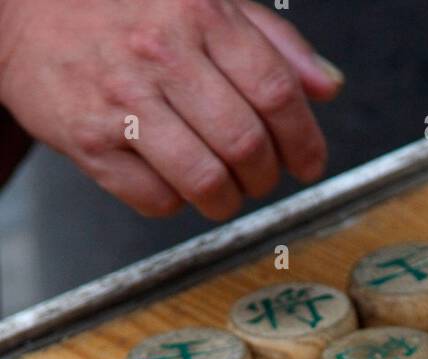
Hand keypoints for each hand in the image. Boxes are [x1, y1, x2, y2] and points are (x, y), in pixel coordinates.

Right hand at [0, 0, 340, 218]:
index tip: (308, 164)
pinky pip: (155, 200)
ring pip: (206, 181)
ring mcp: (123, 101)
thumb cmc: (125, 11)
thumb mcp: (205, 3)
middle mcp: (162, 54)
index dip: (304, 142)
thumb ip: (273, 44)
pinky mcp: (89, 142)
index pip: (277, 94)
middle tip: (261, 178)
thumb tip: (328, 87)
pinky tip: (170, 178)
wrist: (24, 13)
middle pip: (248, 145)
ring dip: (227, 201)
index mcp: (200, 13)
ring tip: (223, 191)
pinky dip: (174, 202)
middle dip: (266, 177)